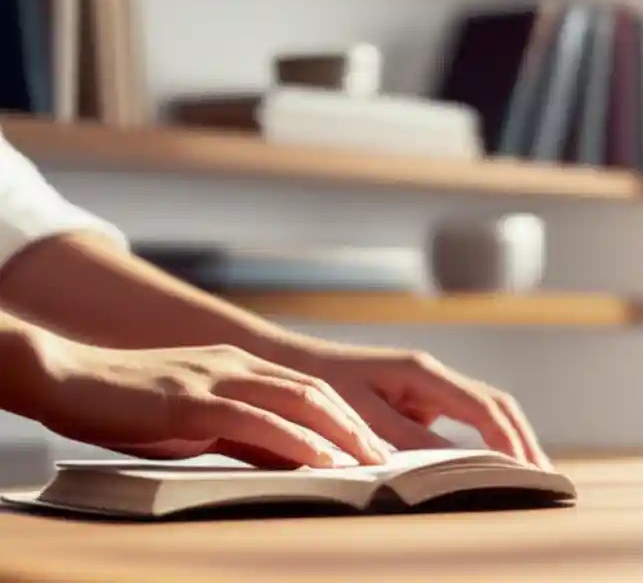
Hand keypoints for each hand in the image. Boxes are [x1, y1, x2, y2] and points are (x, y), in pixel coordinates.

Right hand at [29, 335, 387, 468]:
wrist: (66, 377)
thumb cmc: (130, 406)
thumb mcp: (198, 419)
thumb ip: (244, 434)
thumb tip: (292, 462)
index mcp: (240, 365)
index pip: (311, 389)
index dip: (350, 417)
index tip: (379, 446)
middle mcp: (236, 364)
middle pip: (316, 392)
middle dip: (358, 427)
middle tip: (391, 459)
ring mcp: (214, 378)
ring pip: (296, 401)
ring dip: (339, 433)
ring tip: (369, 463)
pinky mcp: (189, 401)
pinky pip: (254, 421)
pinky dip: (293, 440)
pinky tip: (318, 460)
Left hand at [262, 335, 551, 469]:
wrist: (292, 365)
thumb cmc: (320, 388)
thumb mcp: (361, 415)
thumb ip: (406, 436)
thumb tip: (450, 461)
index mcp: (423, 372)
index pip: (483, 406)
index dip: (508, 439)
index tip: (526, 467)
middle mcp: (434, 377)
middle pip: (496, 405)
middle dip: (523, 439)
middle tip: (545, 475)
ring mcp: (430, 389)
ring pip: (485, 410)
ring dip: (509, 439)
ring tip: (532, 473)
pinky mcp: (421, 402)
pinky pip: (464, 420)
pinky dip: (486, 441)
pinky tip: (494, 467)